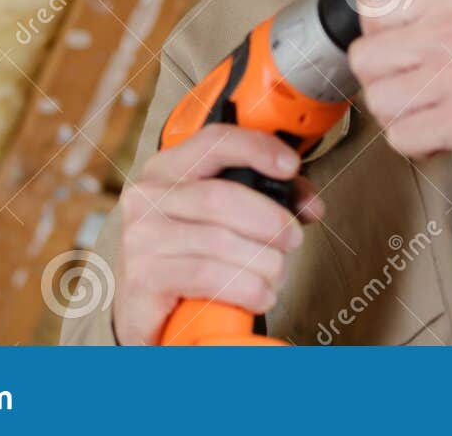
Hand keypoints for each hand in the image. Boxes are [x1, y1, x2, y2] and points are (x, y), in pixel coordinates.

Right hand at [112, 124, 324, 344]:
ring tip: (276, 274)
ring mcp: (141, 237)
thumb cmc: (188, 256)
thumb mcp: (224, 219)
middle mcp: (148, 197)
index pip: (214, 141)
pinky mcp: (143, 279)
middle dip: (270, 220)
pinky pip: (207, 276)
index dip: (257, 148)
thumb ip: (269, 202)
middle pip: (221, 196)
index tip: (290, 166)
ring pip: (219, 240)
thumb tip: (311, 206)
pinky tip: (260, 294)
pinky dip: (246, 287)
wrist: (145, 311)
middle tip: (292, 239)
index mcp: (168, 169)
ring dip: (262, 261)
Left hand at [348, 0, 451, 173]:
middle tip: (413, 81)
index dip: (378, 30)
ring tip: (427, 106)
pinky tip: (439, 129)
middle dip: (384, 77)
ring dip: (398, 113)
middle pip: (365, 58)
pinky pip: (400, 138)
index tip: (401, 42)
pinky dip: (416, 143)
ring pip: (378, 101)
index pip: (371, 4)